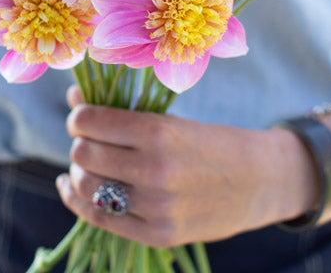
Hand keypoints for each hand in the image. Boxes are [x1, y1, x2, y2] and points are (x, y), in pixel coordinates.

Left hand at [55, 87, 317, 247]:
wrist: (258, 180)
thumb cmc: (211, 141)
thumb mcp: (172, 119)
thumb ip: (122, 112)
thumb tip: (72, 98)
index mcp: (160, 132)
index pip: (90, 123)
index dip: (78, 116)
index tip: (81, 114)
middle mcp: (155, 170)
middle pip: (83, 154)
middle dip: (79, 142)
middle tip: (88, 138)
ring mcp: (156, 207)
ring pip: (87, 187)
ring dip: (79, 171)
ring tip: (88, 163)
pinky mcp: (158, 234)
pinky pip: (100, 218)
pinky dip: (78, 201)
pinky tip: (72, 187)